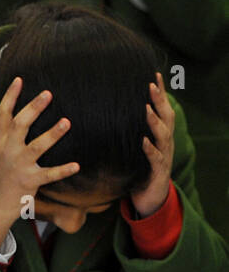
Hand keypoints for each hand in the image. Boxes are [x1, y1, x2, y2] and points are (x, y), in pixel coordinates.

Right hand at [0, 77, 79, 247]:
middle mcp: (7, 150)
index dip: (10, 96)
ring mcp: (19, 166)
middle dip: (34, 108)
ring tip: (67, 121)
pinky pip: (49, 175)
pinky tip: (77, 165)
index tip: (20, 79)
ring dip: (52, 134)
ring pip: (37, 147)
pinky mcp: (30, 181)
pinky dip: (62, 170)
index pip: (3, 114)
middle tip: (48, 93)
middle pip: (20, 125)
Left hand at [131, 72, 174, 217]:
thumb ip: (126, 130)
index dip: (159, 92)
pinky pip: (155, 158)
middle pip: (165, 117)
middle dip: (159, 100)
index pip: (161, 109)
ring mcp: (163, 156)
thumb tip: (107, 111)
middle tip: (150, 84)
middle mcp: (164, 142)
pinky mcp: (157, 171)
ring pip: (163, 135)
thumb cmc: (139, 168)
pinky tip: (143, 141)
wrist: (149, 197)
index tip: (153, 74)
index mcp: (159, 134)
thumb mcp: (133, 146)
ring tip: (146, 108)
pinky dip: (149, 149)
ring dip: (154, 121)